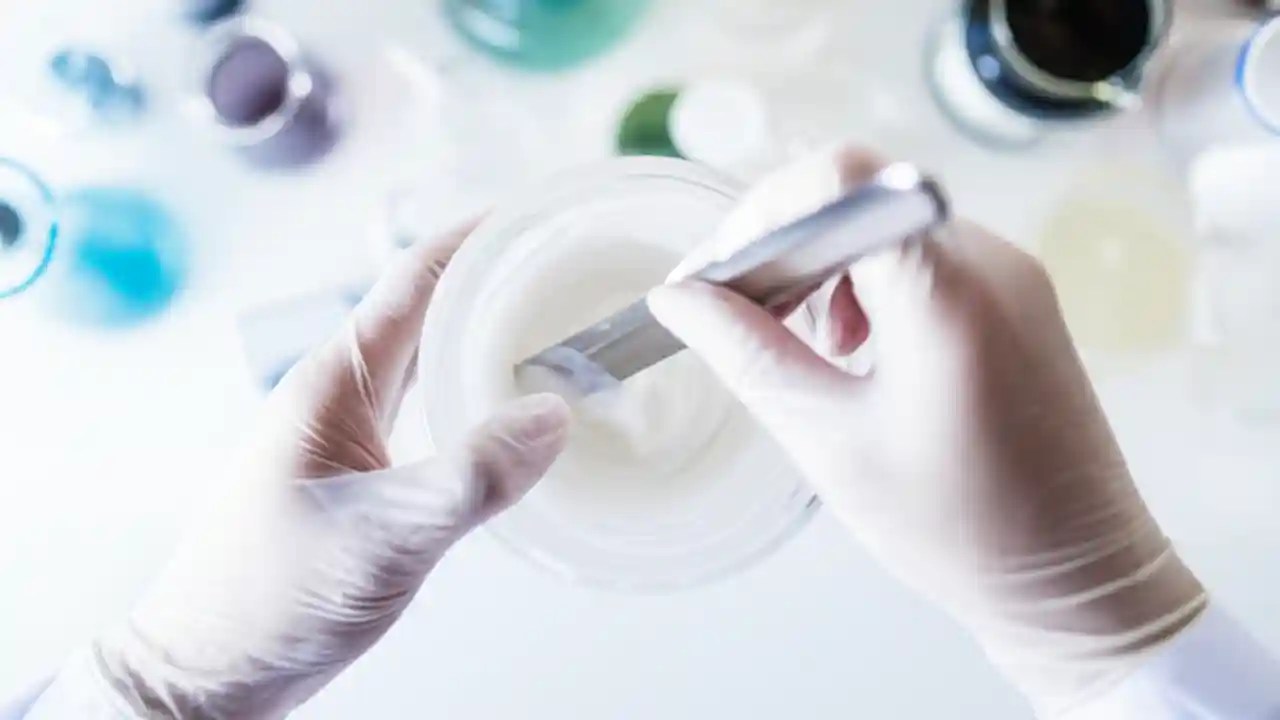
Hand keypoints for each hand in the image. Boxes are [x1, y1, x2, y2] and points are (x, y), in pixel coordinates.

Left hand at [92, 224, 570, 718]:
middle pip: (428, 312)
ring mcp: (349, 436)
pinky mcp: (363, 478)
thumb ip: (467, 477)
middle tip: (568, 274)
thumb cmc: (267, 600)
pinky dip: (475, 400)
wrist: (213, 670)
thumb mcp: (379, 535)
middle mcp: (341, 396)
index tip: (535, 215)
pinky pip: (429, 415)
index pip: (414, 280)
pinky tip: (510, 420)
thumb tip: (551, 417)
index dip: (475, 238)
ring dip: (487, 341)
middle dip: (495, 283)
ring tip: (557, 335)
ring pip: (430, 364)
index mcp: (335, 382)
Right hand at [648, 146, 1206, 714]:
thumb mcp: (830, 441)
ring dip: (824, 273)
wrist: (1078, 583)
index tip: (715, 279)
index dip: (759, 214)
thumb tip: (678, 297)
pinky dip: (869, 289)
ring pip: (885, 227)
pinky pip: (923, 259)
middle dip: (784, 249)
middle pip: (857, 198)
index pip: (837, 181)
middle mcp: (990, 260)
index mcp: (947, 291)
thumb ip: (749, 354)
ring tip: (809, 354)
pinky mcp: (1019, 300)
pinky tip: (857, 356)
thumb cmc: (958, 528)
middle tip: (739, 319)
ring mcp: (1013, 276)